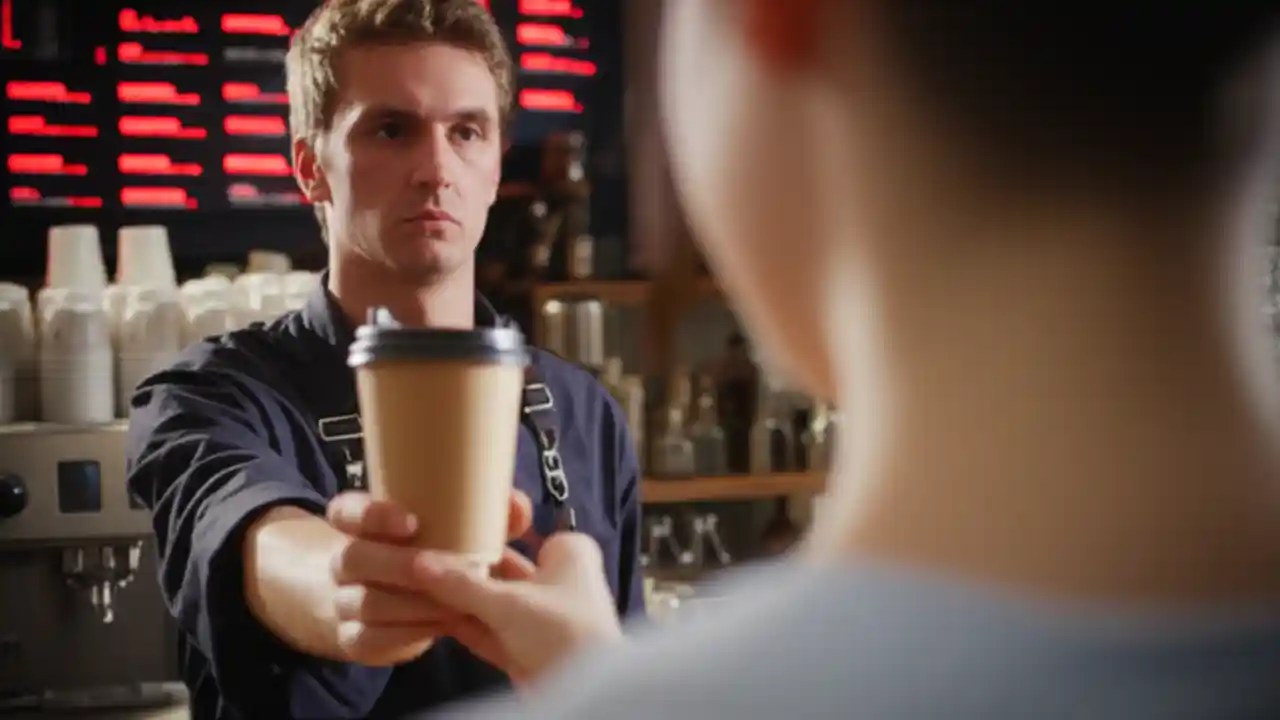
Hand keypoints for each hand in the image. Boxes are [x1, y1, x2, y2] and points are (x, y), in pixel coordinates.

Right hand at [323, 489, 533, 666]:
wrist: (406, 604)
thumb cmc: (439, 554)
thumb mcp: (462, 530)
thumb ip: (489, 515)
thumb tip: (515, 505)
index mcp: (362, 523)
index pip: (345, 511)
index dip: (372, 515)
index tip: (412, 523)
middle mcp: (346, 560)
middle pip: (352, 558)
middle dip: (400, 565)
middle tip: (441, 572)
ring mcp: (345, 601)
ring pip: (364, 603)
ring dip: (411, 605)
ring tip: (452, 603)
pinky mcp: (354, 638)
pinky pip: (367, 640)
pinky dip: (406, 635)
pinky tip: (438, 627)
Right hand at [413, 533, 623, 685]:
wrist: (587, 692)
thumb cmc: (564, 630)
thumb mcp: (509, 602)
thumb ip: (462, 584)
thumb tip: (418, 562)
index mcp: (569, 555)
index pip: (523, 535)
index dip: (487, 535)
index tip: (450, 529)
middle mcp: (559, 583)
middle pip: (504, 572)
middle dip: (466, 572)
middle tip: (422, 561)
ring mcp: (544, 620)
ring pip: (495, 605)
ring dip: (461, 602)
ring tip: (417, 588)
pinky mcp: (529, 653)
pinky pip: (492, 633)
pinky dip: (466, 627)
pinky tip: (432, 618)